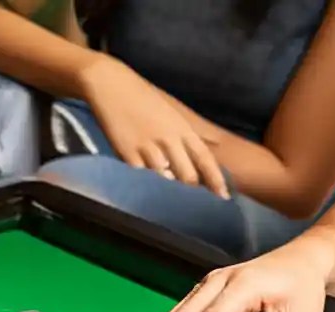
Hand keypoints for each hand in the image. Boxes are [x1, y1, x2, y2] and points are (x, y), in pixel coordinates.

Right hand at [78, 57, 228, 197]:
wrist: (111, 83)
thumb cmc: (141, 98)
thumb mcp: (169, 115)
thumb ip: (181, 138)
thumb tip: (190, 162)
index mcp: (182, 129)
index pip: (205, 159)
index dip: (216, 180)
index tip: (224, 197)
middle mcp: (169, 139)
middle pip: (188, 176)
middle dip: (192, 193)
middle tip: (194, 206)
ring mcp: (147, 147)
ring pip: (165, 180)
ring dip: (168, 194)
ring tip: (169, 204)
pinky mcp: (126, 153)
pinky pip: (140, 178)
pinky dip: (145, 187)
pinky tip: (145, 193)